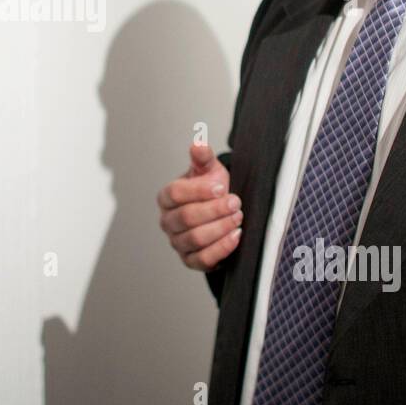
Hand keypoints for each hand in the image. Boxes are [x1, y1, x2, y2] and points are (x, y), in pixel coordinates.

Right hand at [157, 143, 241, 271]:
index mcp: (167, 198)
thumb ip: (203, 158)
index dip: (199, 191)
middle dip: (215, 210)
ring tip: (238, 218)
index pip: (175, 194)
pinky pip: (203, 259)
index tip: (222, 187)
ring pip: (195, 238)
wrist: (221, 213)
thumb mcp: (209, 171)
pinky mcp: (190, 260)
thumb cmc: (212, 191)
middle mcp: (168, 221)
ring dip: (220, 228)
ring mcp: (177, 242)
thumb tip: (198, 144)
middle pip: (186, 217)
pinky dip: (221, 248)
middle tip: (235, 203)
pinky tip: (236, 236)